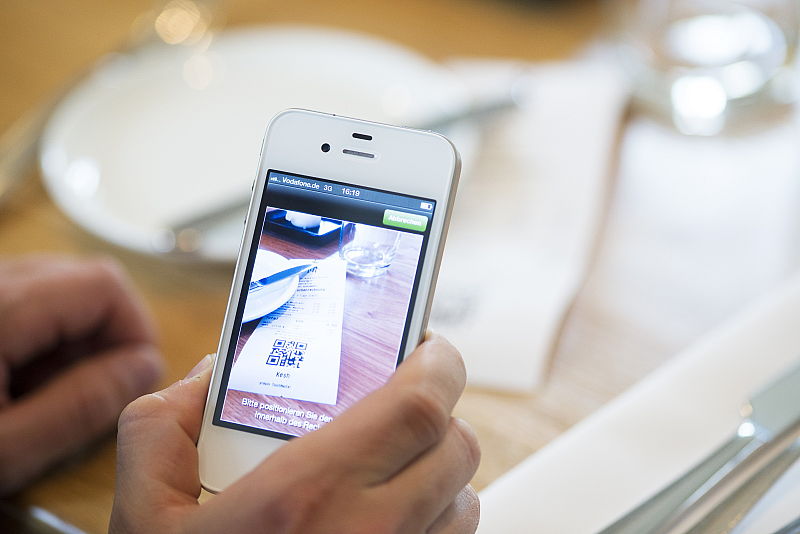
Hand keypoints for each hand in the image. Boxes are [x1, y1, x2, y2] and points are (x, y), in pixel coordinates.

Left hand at [0, 256, 163, 494]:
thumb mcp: (7, 447)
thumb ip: (83, 404)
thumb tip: (145, 368)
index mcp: (1, 310)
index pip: (104, 285)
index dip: (137, 328)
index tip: (139, 373)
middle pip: (87, 279)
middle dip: (111, 332)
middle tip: (103, 385)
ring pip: (61, 288)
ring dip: (79, 333)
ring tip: (58, 387)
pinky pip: (31, 298)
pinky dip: (46, 333)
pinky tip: (26, 376)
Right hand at [111, 334, 479, 533]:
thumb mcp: (142, 509)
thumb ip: (164, 424)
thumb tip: (209, 376)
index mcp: (307, 497)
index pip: (419, 406)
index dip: (438, 364)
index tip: (429, 348)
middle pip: (457, 448)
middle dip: (438, 414)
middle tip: (401, 405)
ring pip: (465, 503)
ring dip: (440, 475)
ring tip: (392, 470)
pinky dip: (437, 524)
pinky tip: (390, 523)